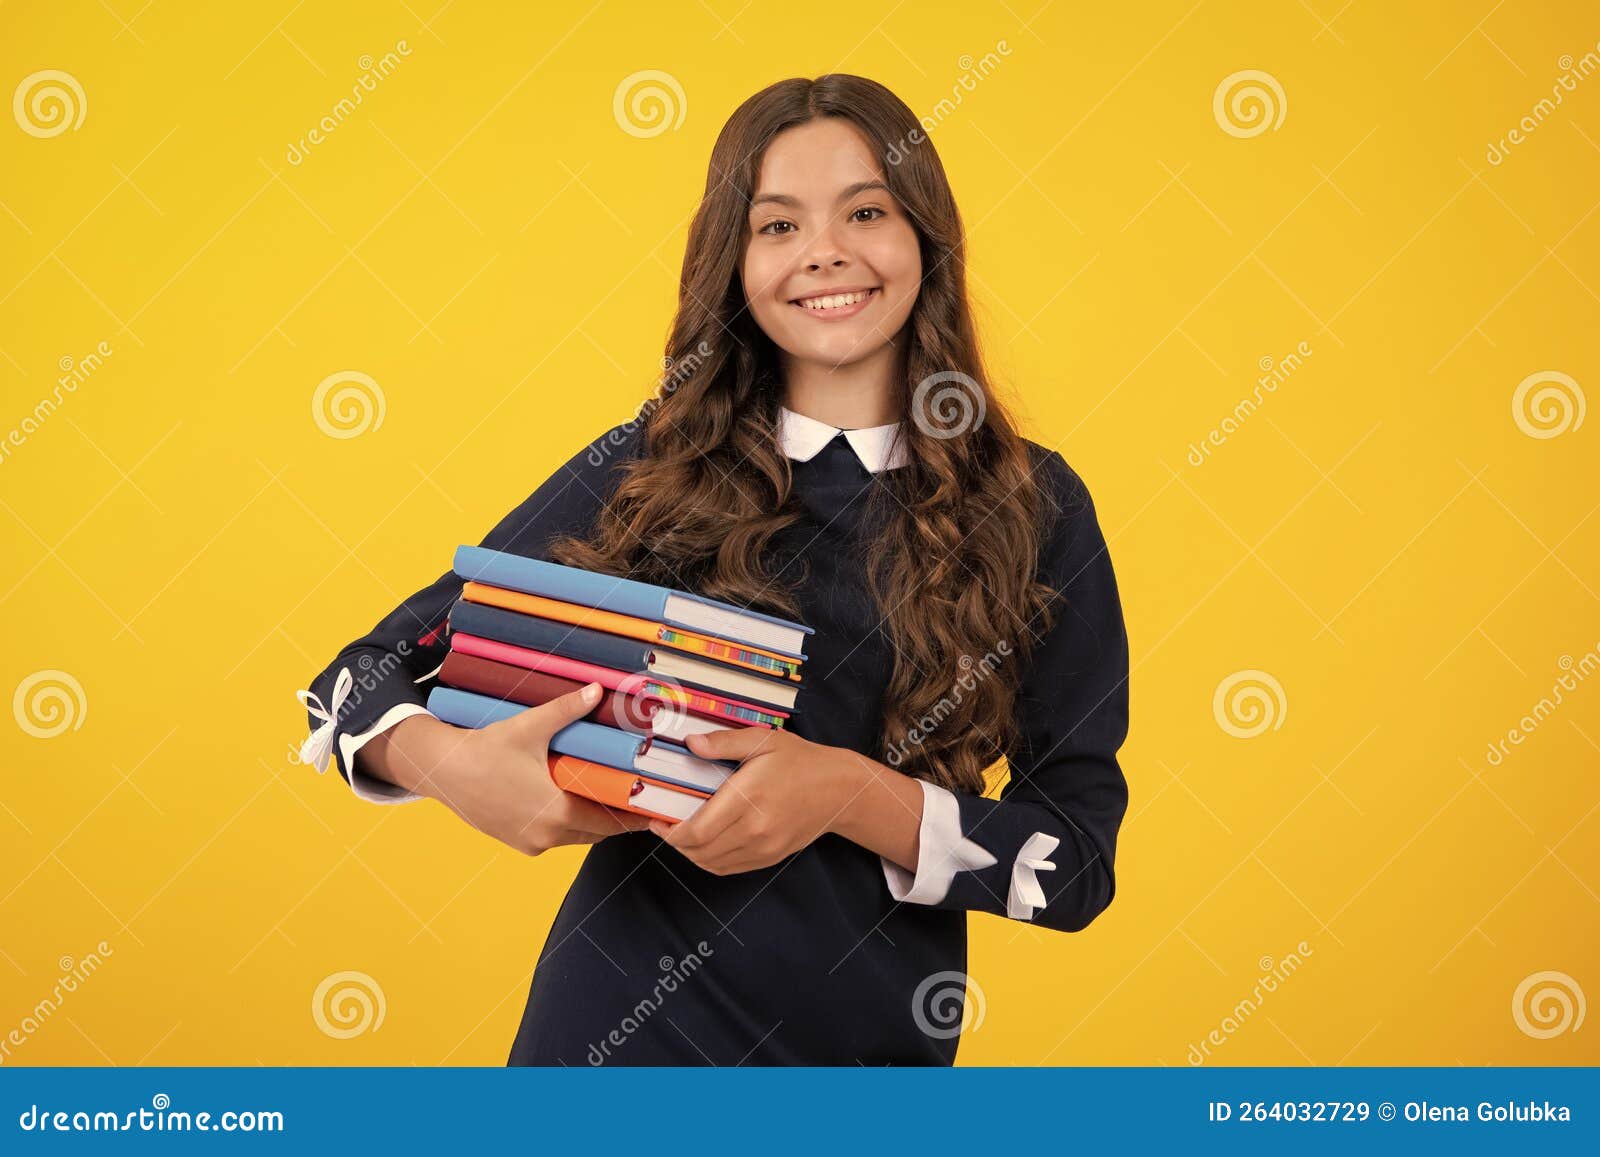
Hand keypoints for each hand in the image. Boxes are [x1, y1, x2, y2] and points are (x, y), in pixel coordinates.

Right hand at [403, 682, 652, 854]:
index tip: (650, 806)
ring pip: (575, 837)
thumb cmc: (485, 751)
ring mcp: (531, 843)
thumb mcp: (530, 727)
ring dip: (590, 820)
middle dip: (614, 815)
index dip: (632, 813)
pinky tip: (571, 801)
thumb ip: (567, 710)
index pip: (609, 820)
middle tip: (632, 796)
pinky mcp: (518, 843)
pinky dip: (567, 824)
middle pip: (595, 831)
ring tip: (606, 796)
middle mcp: (547, 837)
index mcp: (557, 814)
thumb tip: (597, 691)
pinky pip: (554, 837)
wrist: (443, 772)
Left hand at [648, 726, 858, 874]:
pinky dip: (709, 860)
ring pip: (711, 864)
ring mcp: (764, 848)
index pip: (697, 831)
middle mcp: (756, 830)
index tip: (657, 819)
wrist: (839, 791)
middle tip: (663, 824)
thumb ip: (723, 742)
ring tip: (680, 834)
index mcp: (749, 799)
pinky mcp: (769, 858)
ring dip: (689, 853)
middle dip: (675, 842)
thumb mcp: (763, 740)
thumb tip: (691, 743)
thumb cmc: (800, 761)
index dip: (670, 832)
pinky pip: (729, 868)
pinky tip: (703, 843)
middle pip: (699, 851)